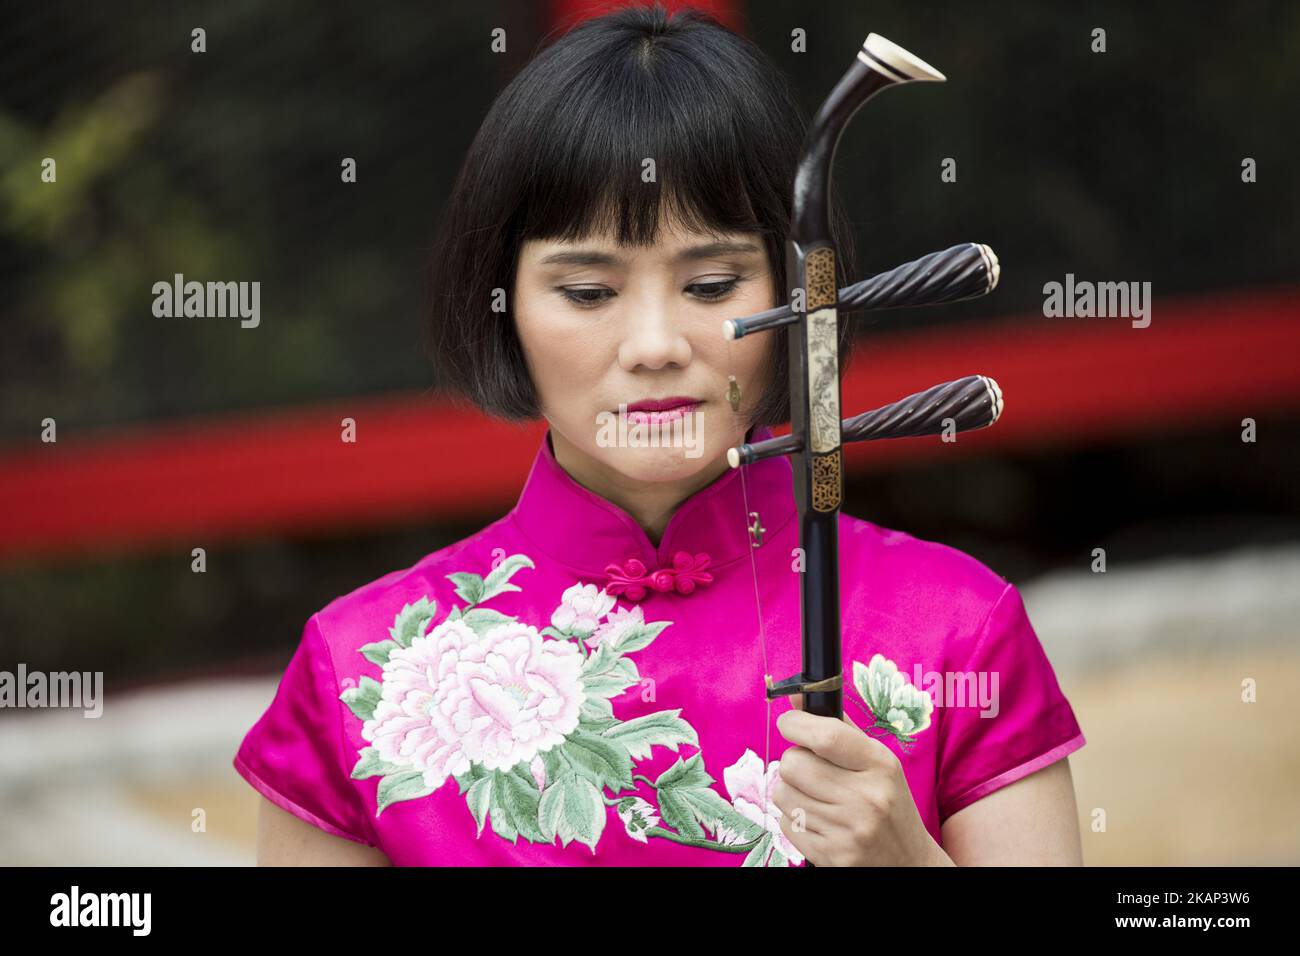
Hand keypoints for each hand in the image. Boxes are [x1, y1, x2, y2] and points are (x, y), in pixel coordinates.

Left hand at [772, 694, 952, 865]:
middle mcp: (865, 799)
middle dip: (793, 761)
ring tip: (816, 796)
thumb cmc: (888, 801)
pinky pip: (785, 825)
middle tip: (810, 768)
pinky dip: (794, 819)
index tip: (789, 722)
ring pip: (783, 794)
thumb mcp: (877, 760)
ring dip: (791, 791)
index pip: (826, 737)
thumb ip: (837, 726)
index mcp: (880, 766)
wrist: (908, 860)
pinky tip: (818, 820)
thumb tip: (795, 696)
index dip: (796, 724)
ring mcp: (848, 831)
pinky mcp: (831, 856)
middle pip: (793, 764)